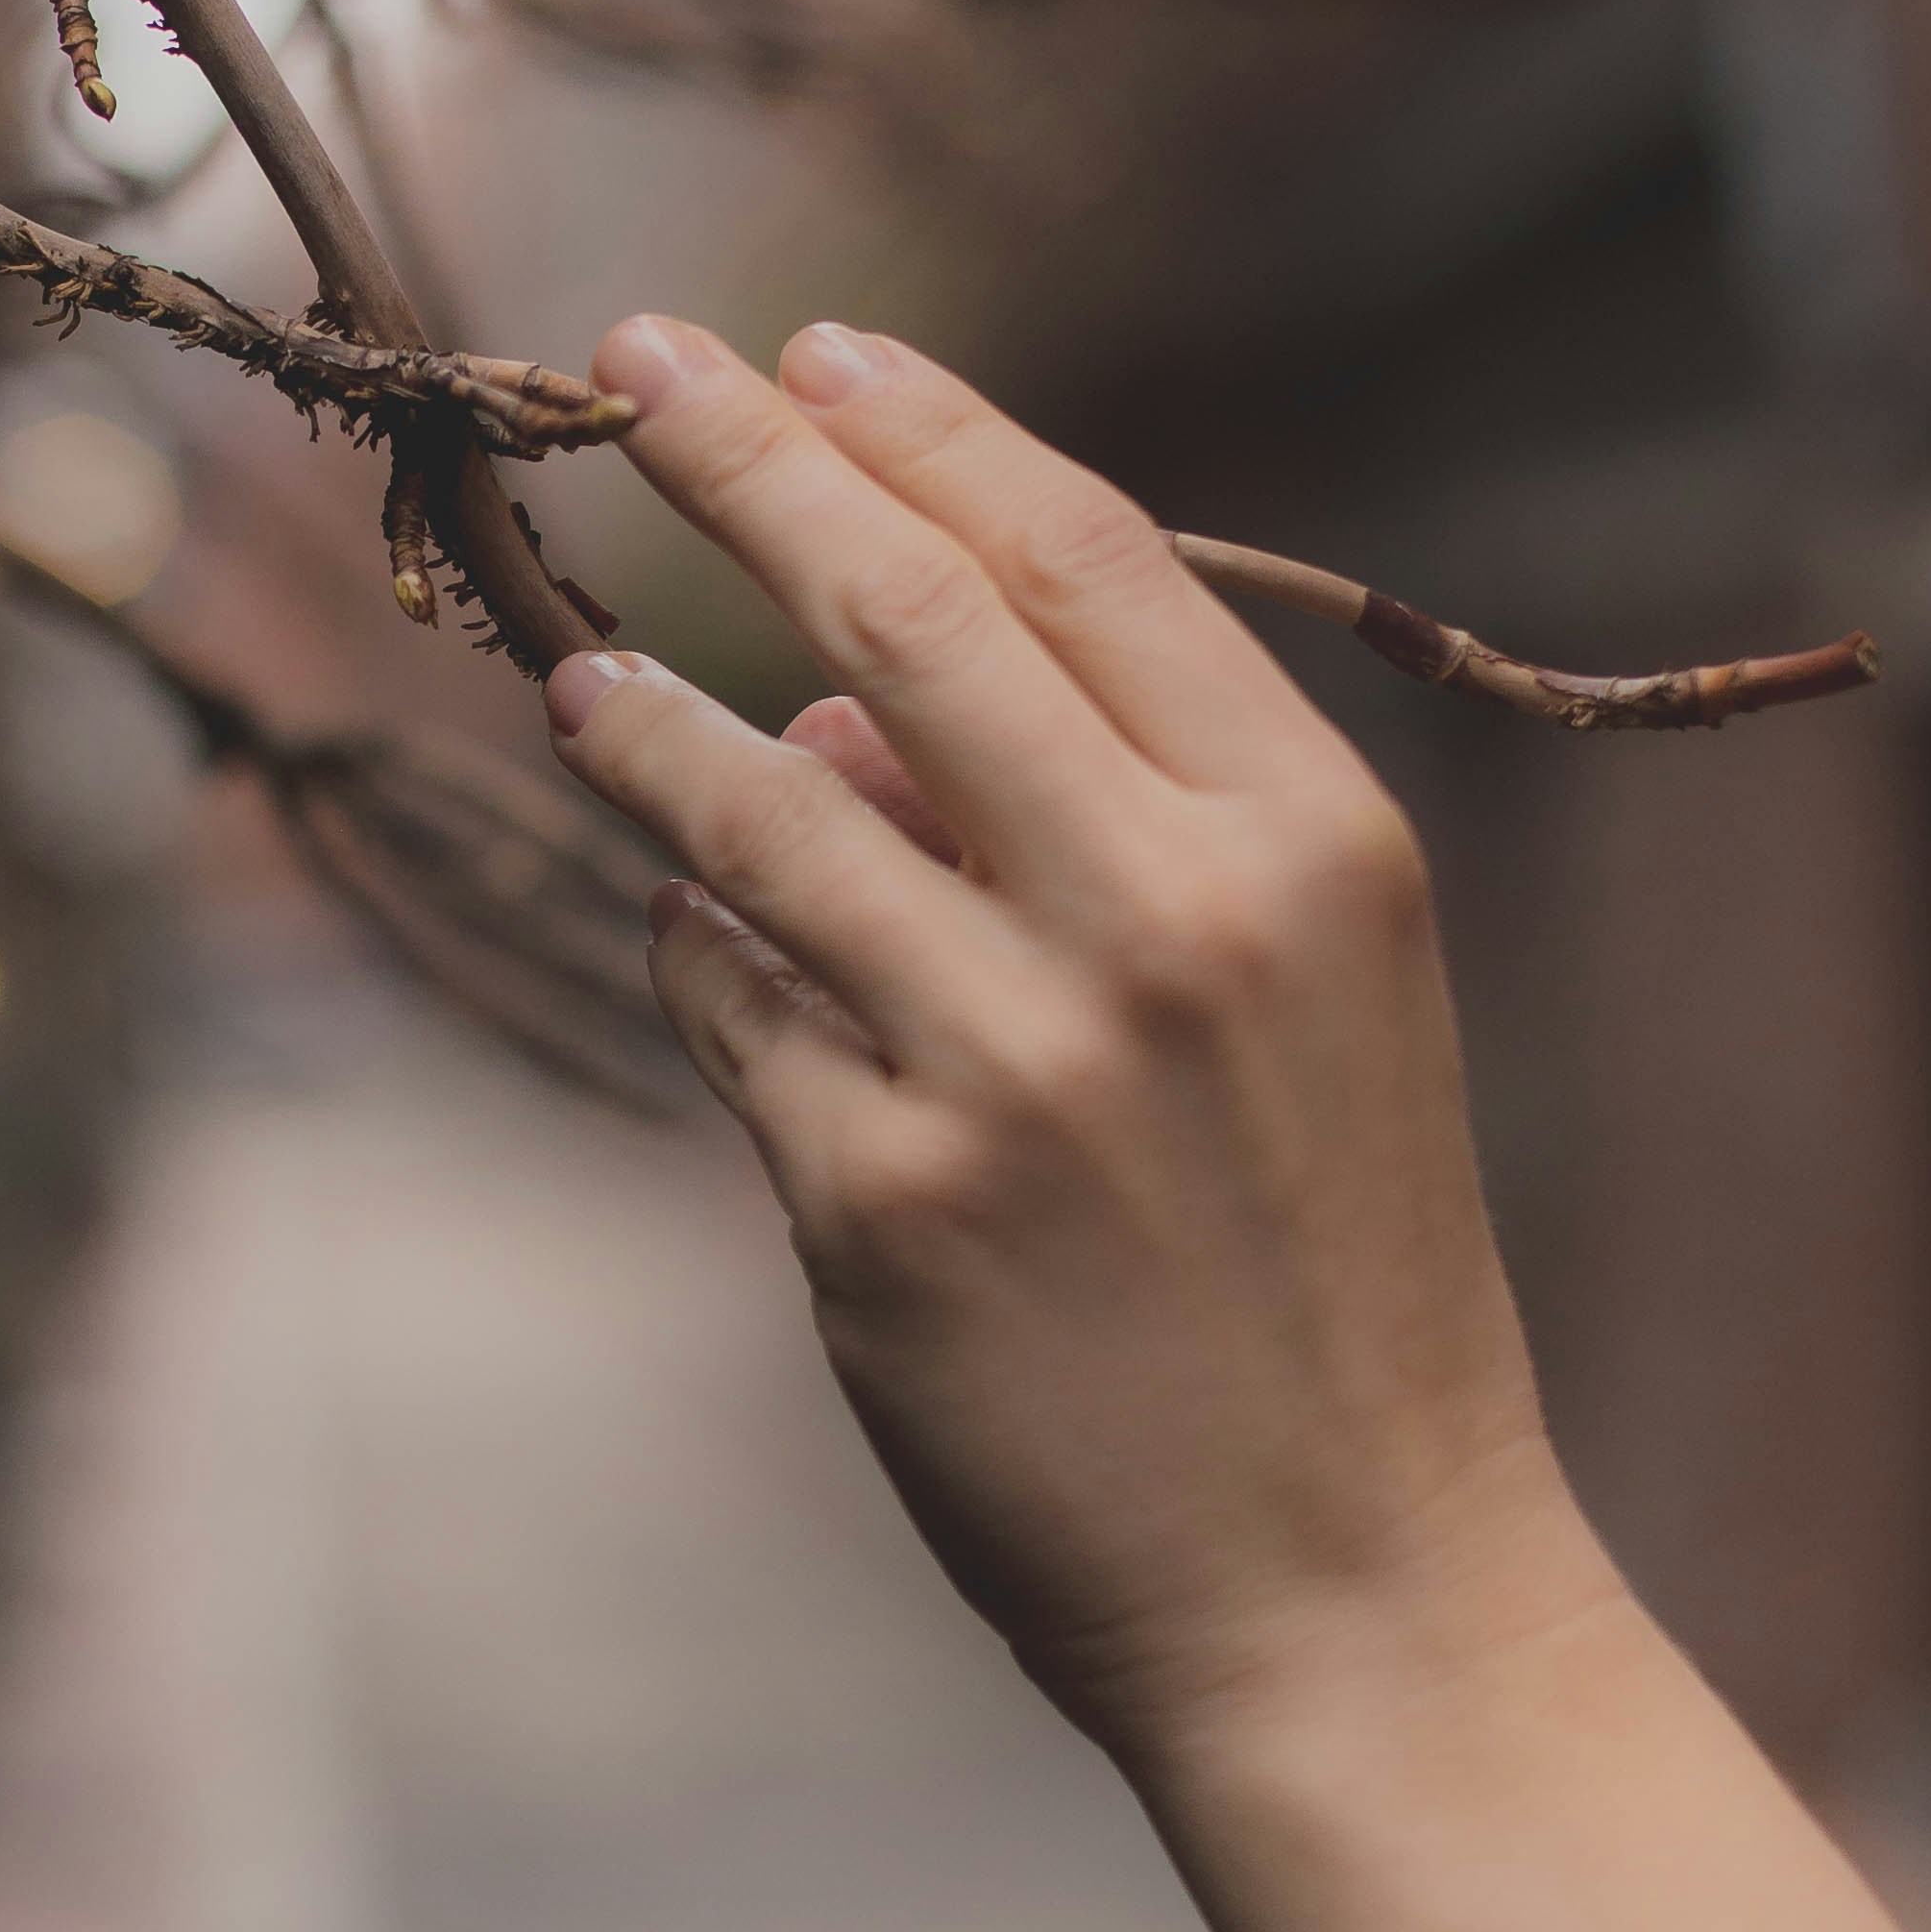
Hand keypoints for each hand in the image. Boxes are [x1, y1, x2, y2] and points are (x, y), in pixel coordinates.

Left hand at [546, 316, 1616, 1781]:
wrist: (1359, 1585)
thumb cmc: (1327, 1270)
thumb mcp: (1302, 1005)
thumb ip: (1099, 820)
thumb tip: (822, 687)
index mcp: (1307, 843)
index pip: (1083, 551)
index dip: (926, 426)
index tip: (807, 346)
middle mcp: (1167, 921)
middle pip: (902, 610)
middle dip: (741, 461)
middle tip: (624, 362)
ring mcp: (1014, 1062)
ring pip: (758, 805)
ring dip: (641, 717)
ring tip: (571, 671)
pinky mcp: (883, 1204)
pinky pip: (731, 1009)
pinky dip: (697, 948)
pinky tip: (691, 928)